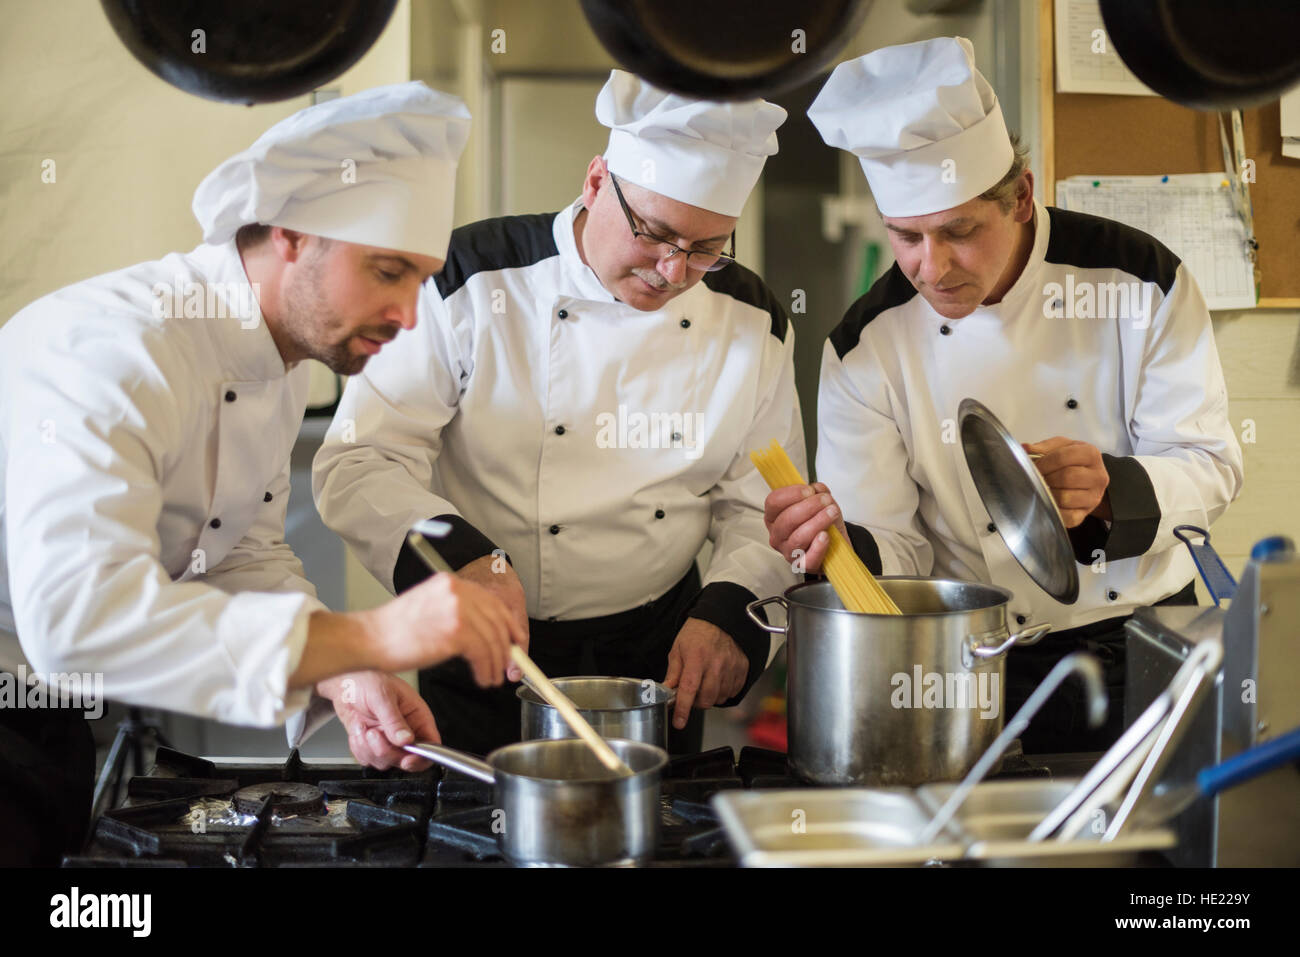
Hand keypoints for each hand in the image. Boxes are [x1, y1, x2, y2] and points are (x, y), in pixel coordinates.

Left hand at [317, 671, 438, 771]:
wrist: (345, 682)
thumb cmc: (368, 679)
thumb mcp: (382, 696)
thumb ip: (394, 720)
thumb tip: (406, 740)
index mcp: (417, 716)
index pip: (430, 744)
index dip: (422, 756)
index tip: (407, 759)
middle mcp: (406, 730)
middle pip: (405, 758)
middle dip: (385, 751)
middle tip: (373, 734)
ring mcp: (388, 739)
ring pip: (385, 761)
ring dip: (368, 748)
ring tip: (363, 727)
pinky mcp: (372, 745)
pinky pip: (368, 759)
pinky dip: (359, 748)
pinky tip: (358, 730)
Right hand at [371, 572, 526, 686]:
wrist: (370, 638)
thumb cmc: (394, 629)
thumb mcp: (429, 607)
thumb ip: (459, 612)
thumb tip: (488, 631)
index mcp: (451, 582)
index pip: (493, 602)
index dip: (509, 625)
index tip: (515, 642)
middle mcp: (456, 591)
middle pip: (498, 620)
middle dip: (508, 648)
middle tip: (509, 665)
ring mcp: (456, 610)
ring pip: (493, 640)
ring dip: (497, 664)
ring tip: (493, 677)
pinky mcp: (454, 632)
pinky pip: (483, 654)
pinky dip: (486, 670)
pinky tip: (482, 678)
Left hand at [663, 618, 749, 729]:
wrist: (720, 620)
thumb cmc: (697, 633)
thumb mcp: (678, 649)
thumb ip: (673, 673)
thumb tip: (667, 692)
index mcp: (696, 658)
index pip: (688, 690)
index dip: (683, 709)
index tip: (679, 722)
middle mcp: (715, 664)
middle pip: (706, 699)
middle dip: (696, 703)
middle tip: (692, 693)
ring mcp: (731, 667)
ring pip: (720, 698)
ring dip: (710, 697)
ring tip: (705, 683)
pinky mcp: (742, 669)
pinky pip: (732, 691)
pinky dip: (723, 691)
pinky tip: (718, 680)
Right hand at [763, 482, 848, 574]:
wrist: (834, 546)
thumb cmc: (822, 523)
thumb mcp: (820, 503)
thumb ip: (818, 492)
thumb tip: (817, 488)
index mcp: (774, 517)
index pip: (773, 502)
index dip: (791, 494)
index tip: (809, 490)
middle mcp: (777, 535)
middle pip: (786, 520)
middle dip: (809, 507)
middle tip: (825, 500)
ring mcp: (788, 552)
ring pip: (798, 537)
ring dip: (818, 522)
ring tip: (832, 513)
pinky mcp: (802, 566)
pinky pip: (808, 558)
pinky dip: (818, 546)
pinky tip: (826, 536)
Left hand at [1023, 437, 1110, 527]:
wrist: (1085, 479)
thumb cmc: (1069, 461)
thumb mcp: (1060, 447)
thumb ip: (1044, 447)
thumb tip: (1025, 448)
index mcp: (1091, 454)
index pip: (1063, 457)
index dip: (1044, 463)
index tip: (1035, 466)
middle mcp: (1098, 476)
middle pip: (1066, 477)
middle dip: (1046, 478)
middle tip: (1038, 479)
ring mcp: (1094, 497)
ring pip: (1065, 497)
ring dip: (1048, 494)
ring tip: (1044, 489)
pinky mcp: (1086, 514)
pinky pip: (1067, 516)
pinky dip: (1053, 510)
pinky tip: (1049, 502)